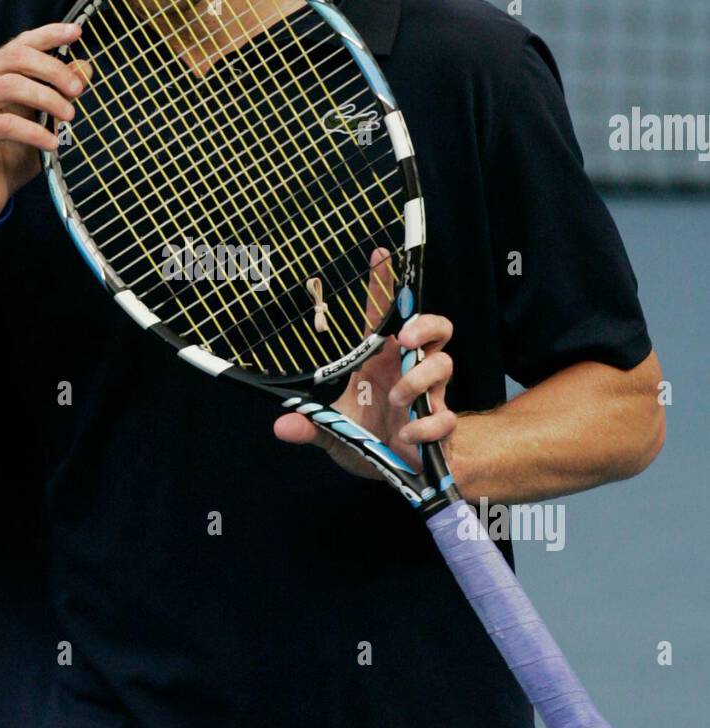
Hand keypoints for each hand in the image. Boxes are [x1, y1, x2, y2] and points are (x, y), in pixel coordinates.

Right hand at [0, 20, 91, 223]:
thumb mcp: (39, 121)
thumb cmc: (7, 155)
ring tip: (69, 117)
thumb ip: (57, 94)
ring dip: (47, 99)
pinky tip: (52, 143)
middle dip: (54, 70)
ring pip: (10, 85)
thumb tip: (85, 69)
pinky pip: (5, 123)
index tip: (76, 33)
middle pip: (16, 58)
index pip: (19, 44)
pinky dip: (35, 132)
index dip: (48, 34)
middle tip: (78, 90)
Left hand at [272, 248, 458, 480]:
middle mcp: (407, 371)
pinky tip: (407, 436)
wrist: (395, 473)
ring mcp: (427, 396)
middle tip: (405, 339)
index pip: (385, 316)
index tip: (379, 254)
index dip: (384, 285)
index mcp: (380, 362)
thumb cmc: (365, 439)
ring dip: (419, 380)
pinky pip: (445, 416)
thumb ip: (309, 426)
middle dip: (426, 325)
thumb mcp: (331, 431)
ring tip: (396, 400)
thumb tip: (282, 425)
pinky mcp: (439, 424)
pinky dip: (427, 426)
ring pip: (444, 364)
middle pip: (434, 329)